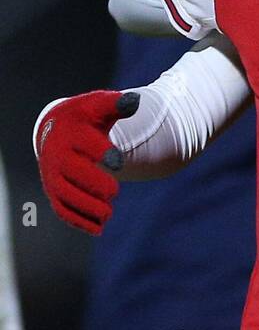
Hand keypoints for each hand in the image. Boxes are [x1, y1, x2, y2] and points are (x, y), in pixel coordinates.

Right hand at [34, 90, 139, 234]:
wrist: (58, 131)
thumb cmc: (86, 119)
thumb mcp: (99, 107)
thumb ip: (117, 104)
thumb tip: (134, 101)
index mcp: (71, 131)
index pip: (83, 143)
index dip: (100, 152)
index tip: (117, 161)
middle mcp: (58, 154)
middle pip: (72, 173)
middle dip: (93, 184)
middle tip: (114, 190)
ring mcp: (53, 175)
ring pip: (65, 196)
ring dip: (86, 208)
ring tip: (108, 213)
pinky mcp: (54, 192)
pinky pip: (62, 210)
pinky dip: (79, 221)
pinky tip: (99, 228)